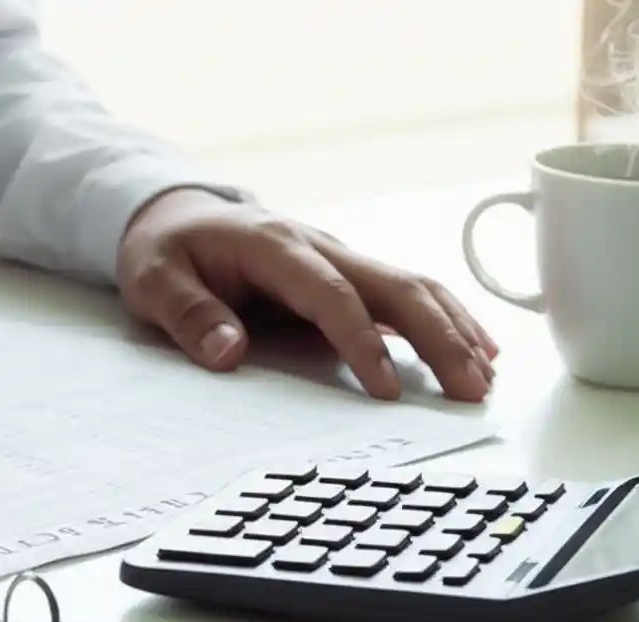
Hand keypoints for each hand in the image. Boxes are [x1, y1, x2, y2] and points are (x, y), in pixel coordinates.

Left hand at [118, 189, 497, 401]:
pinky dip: (446, 319)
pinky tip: (477, 348)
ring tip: (485, 379)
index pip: (330, 294)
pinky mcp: (348, 273)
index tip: (385, 387)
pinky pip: (406, 293)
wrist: (176, 214)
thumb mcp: (153, 280)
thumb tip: (229, 352)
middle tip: (469, 389)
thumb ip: (189, 314)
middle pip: (393, 285)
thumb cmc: (166, 249)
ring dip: (454, 330)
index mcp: (273, 246)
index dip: (362, 340)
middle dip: (438, 337)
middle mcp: (319, 245)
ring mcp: (339, 256)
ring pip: (412, 286)